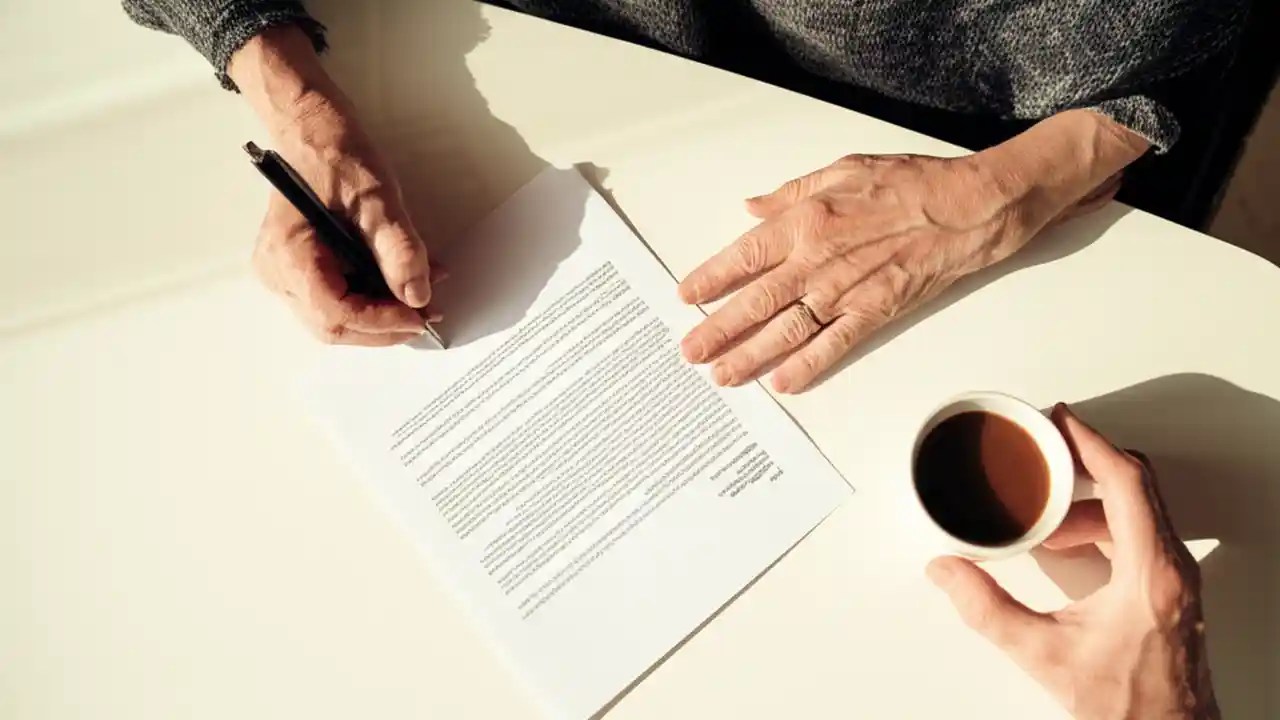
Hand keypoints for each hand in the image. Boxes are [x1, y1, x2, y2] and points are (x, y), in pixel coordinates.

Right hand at [230, 27, 434, 345]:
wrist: (312, 127)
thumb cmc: (334, 152)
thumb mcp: (376, 197)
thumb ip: (398, 249)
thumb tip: (417, 296)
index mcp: (288, 255)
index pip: (335, 314)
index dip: (381, 323)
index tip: (420, 316)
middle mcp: (277, 273)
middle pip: (333, 326)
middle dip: (383, 326)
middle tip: (427, 313)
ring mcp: (285, 274)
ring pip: (336, 319)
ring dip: (381, 315)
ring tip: (420, 295)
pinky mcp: (301, 269)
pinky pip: (337, 299)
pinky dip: (371, 299)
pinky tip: (399, 283)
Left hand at [677, 110, 1147, 391]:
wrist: (968, 207)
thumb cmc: (908, 182)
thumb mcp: (841, 170)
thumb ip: (791, 193)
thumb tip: (752, 208)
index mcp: (803, 222)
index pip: (743, 256)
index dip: (711, 279)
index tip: (687, 297)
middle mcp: (816, 261)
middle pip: (755, 303)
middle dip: (717, 331)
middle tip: (689, 353)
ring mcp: (845, 292)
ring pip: (786, 331)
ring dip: (750, 356)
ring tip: (721, 376)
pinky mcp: (875, 312)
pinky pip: (834, 345)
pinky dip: (807, 366)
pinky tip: (782, 384)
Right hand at [928, 405, 1217, 719]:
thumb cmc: (1127, 706)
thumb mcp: (1043, 655)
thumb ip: (987, 610)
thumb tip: (947, 572)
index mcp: (1150, 572)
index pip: (1126, 482)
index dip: (1090, 443)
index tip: (1060, 420)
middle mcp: (1172, 566)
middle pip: (1134, 486)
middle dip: (1085, 461)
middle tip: (1046, 447)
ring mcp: (1175, 577)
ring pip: (1136, 510)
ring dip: (1087, 500)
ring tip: (1042, 509)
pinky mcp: (1168, 589)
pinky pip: (1138, 533)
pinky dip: (1099, 524)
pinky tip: (1064, 542)